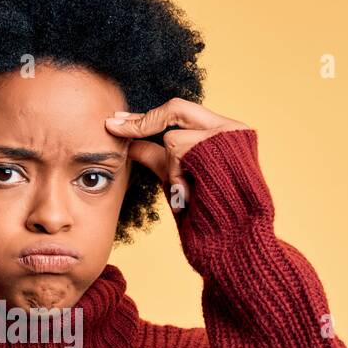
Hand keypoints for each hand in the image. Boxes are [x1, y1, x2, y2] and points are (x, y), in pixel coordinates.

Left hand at [104, 99, 250, 210]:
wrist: (234, 238)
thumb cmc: (208, 215)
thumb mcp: (180, 179)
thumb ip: (159, 157)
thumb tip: (130, 145)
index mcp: (224, 134)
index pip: (181, 112)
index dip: (148, 115)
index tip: (121, 120)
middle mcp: (230, 129)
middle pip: (176, 109)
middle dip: (141, 122)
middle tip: (113, 125)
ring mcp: (228, 136)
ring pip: (174, 139)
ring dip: (170, 170)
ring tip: (185, 194)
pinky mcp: (222, 146)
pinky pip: (181, 153)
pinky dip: (177, 177)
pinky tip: (187, 195)